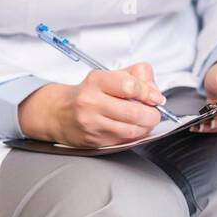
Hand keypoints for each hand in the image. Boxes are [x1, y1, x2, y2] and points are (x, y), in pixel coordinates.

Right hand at [18, 62, 165, 146]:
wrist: (59, 113)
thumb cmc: (89, 93)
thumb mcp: (110, 75)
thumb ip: (137, 76)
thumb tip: (155, 92)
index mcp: (97, 81)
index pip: (130, 86)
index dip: (149, 93)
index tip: (156, 98)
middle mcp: (91, 103)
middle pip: (134, 112)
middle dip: (152, 114)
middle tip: (154, 112)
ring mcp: (92, 124)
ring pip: (131, 130)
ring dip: (145, 127)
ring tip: (146, 121)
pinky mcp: (94, 141)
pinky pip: (123, 141)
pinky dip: (135, 136)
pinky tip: (133, 129)